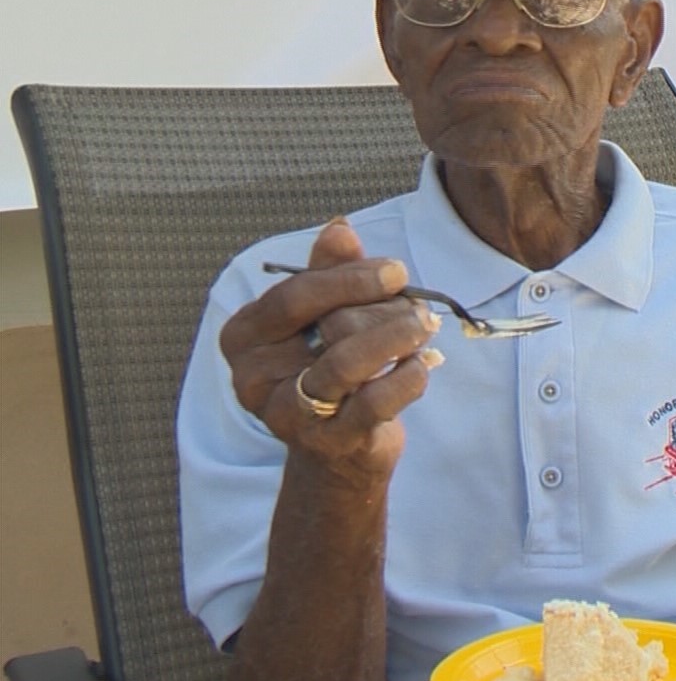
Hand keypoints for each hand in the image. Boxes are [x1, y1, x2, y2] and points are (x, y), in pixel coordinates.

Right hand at [219, 220, 440, 480]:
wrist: (338, 453)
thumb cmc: (329, 369)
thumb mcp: (323, 317)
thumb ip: (328, 273)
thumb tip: (339, 228)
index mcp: (244, 336)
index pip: (295, 294)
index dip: (351, 278)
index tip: (396, 271)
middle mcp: (253, 378)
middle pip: (329, 325)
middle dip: (384, 311)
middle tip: (418, 309)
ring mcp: (287, 414)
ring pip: (348, 362)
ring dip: (399, 337)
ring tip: (426, 328)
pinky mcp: (328, 443)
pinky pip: (374, 402)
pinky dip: (409, 377)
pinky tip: (423, 365)